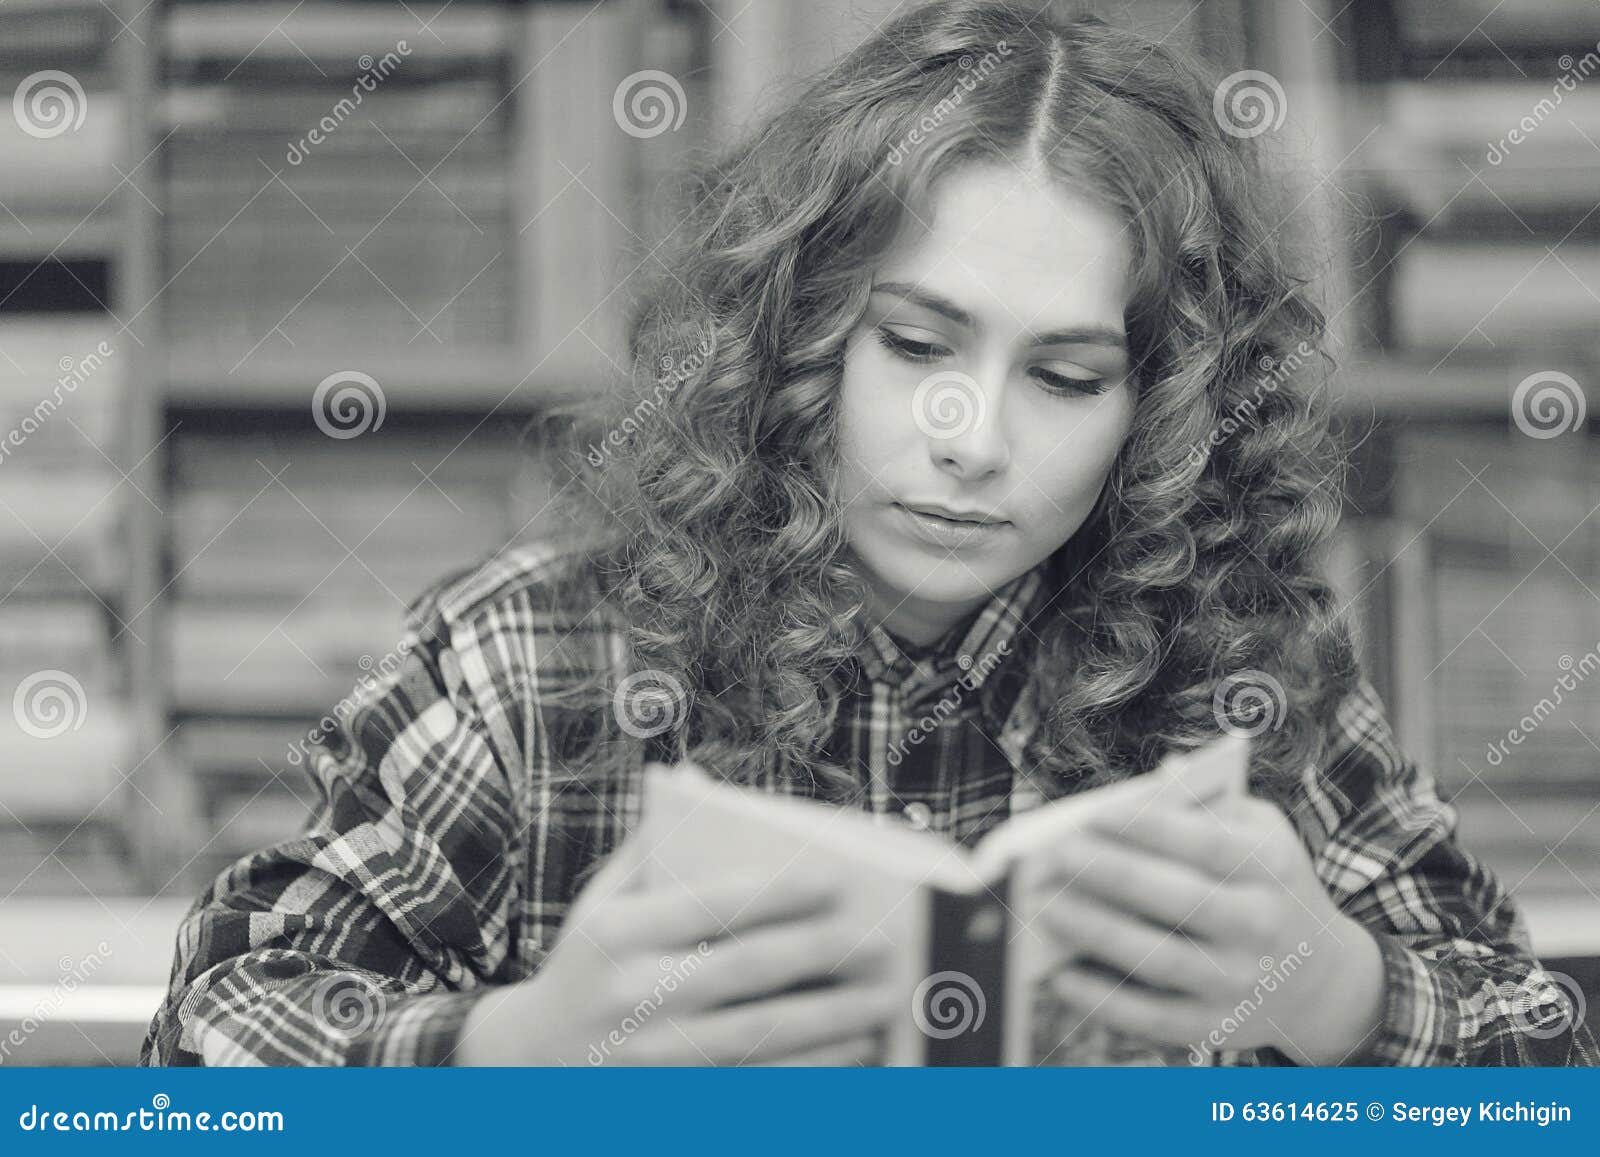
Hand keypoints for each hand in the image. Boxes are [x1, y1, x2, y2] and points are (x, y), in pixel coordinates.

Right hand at [455, 826, 898, 1065]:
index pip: (711, 905)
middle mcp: (634, 996)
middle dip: (822, 953)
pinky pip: (757, 1088)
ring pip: (760, 1038)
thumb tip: (696, 779)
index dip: (778, 892)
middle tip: (884, 938)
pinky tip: (857, 1052)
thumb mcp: (599, 904)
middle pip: (747, 970)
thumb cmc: (586, 966)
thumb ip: (650, 846)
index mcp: (617, 934)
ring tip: (886, 997)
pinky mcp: (671, 1100)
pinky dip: (813, 1073)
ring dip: (832, 1019)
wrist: (524, 1068)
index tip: (838, 879)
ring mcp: (652, 1058)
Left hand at [1028, 793, 1384, 1064]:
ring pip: (1159, 960)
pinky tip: (1060, 976)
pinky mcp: (1216, 1026)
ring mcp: (1239, 981)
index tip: (1092, 815)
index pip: (1206, 843)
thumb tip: (1140, 792)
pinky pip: (1152, 1017)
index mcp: (1270, 866)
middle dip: (1110, 875)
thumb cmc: (1264, 881)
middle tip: (1054, 857)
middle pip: (1177, 899)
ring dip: (1096, 933)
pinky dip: (1102, 1000)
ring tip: (1045, 907)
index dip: (1148, 829)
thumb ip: (1205, 805)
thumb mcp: (1258, 830)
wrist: (1322, 977)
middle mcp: (1260, 925)